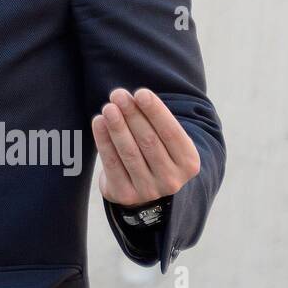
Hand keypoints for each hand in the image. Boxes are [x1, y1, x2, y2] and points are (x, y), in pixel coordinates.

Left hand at [92, 87, 201, 205]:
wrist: (143, 186)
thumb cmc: (155, 151)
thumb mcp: (164, 139)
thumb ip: (153, 121)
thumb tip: (131, 98)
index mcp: (189, 163)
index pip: (171, 133)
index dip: (155, 112)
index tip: (141, 93)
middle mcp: (172, 180)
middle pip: (149, 141)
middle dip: (132, 115)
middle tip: (118, 95)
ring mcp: (149, 190)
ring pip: (130, 152)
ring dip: (117, 127)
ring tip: (108, 107)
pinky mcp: (126, 195)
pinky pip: (112, 164)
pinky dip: (104, 141)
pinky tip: (98, 122)